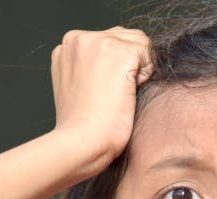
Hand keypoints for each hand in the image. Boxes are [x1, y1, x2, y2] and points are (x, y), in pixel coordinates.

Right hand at [51, 26, 153, 162]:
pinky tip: (127, 94)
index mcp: (67, 46)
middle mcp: (79, 37)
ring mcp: (98, 41)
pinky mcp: (119, 51)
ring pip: (139, 42)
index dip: (116, 67)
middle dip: (129, 64)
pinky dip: (145, 75)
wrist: (83, 142)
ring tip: (119, 94)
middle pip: (125, 37)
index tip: (103, 92)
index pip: (109, 40)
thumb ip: (92, 67)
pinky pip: (149, 54)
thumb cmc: (84, 127)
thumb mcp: (79, 87)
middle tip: (113, 96)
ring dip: (138, 68)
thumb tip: (120, 63)